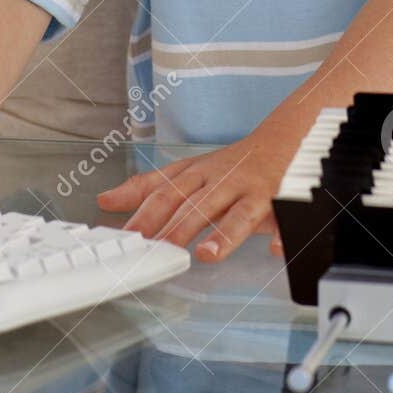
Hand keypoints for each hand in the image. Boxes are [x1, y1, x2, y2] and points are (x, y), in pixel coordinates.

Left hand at [96, 130, 295, 262]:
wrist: (284, 139)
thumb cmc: (230, 164)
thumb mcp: (187, 170)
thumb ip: (148, 187)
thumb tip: (106, 201)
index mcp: (199, 174)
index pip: (168, 192)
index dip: (147, 214)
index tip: (129, 236)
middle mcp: (224, 182)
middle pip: (200, 204)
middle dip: (179, 227)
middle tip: (161, 250)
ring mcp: (255, 192)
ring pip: (240, 213)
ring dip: (225, 233)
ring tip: (208, 253)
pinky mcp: (284, 203)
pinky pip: (286, 220)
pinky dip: (284, 233)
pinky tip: (275, 248)